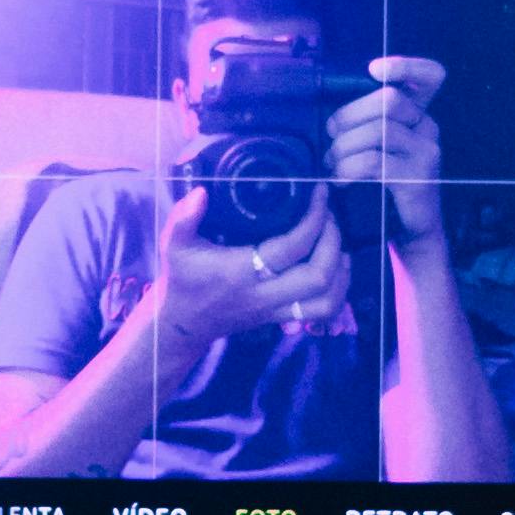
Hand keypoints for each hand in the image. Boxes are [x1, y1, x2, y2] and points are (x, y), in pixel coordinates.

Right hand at [150, 180, 346, 354]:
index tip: (319, 194)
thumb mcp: (174, 245)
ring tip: (336, 240)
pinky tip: (336, 266)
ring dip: (341, 269)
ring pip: (327, 300)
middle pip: (318, 276)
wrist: (183, 323)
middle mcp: (264, 295)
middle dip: (333, 241)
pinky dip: (339, 290)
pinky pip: (323, 312)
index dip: (314, 219)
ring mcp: (276, 310)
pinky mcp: (282, 318)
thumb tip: (203, 192)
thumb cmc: (182, 278)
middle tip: (329, 216)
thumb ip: (183, 217)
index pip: (292, 248)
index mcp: (241, 273)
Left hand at [332, 52, 450, 243]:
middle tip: (331, 136)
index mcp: (419, 114)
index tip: (374, 70)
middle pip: (389, 100)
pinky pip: (374, 161)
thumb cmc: (386, 183)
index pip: (430, 76)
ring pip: (379, 130)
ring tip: (332, 164)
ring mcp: (426, 152)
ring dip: (344, 147)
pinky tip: (340, 179)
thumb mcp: (380, 147)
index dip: (405, 66)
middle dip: (350, 115)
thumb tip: (330, 117)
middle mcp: (428, 128)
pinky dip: (349, 168)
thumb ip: (367, 124)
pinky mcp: (417, 177)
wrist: (411, 231)